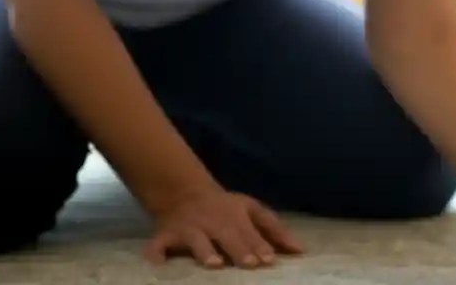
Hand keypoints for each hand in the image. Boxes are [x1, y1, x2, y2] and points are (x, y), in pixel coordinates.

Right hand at [143, 186, 303, 268]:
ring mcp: (189, 228)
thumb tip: (300, 250)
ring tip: (214, 264)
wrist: (184, 191)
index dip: (259, 245)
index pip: (250, 232)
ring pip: (196, 240)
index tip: (269, 259)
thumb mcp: (251, 210)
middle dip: (238, 248)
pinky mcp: (166, 235)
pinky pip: (158, 244)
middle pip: (227, 236)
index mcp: (235, 216)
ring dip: (204, 250)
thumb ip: (274, 229)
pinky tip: (156, 262)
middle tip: (249, 264)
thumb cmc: (225, 208)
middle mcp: (213, 222)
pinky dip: (155, 252)